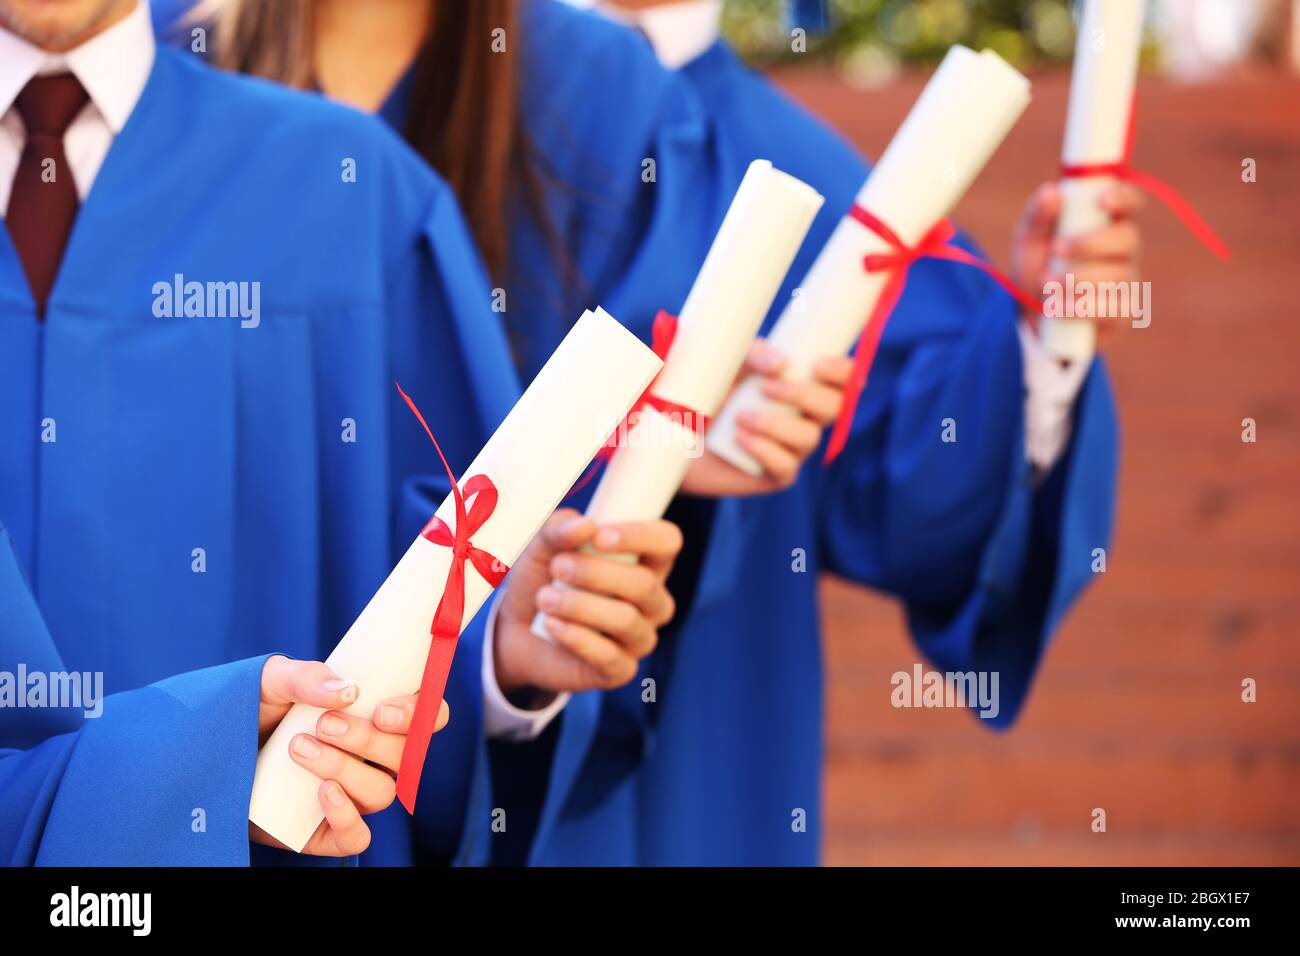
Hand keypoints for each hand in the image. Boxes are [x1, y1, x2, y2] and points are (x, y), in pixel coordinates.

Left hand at [250, 655, 447, 856]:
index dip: (421, 715)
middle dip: (368, 740)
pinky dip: (346, 816)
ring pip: (381, 792)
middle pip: (405, 755)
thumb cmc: (253, 711)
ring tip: (299, 749)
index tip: (383, 710)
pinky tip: (321, 793)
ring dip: (345, 769)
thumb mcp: (272, 681)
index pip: (427, 717)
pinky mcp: (327, 831)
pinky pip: (358, 836)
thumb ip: (306, 677)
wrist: (211, 754)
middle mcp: (374, 758)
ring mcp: (353, 796)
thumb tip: (348, 691)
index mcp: (376, 717)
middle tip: (324, 723)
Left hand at [494, 509, 681, 695]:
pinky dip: (576, 637)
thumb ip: (559, 529)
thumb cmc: (544, 578)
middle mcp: (652, 600)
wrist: (518, 630)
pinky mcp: (621, 669)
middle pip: (645, 584)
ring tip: (544, 598)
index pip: (667, 541)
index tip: (599, 536)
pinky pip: (609, 656)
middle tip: (558, 566)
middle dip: (597, 573)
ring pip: (627, 620)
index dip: (640, 536)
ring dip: (580, 605)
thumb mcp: (542, 546)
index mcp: (645, 562)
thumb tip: (585, 525)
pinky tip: (552, 625)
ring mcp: (639, 637)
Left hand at [681, 340, 853, 496]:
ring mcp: (791, 448)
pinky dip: (764, 449)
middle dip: (804, 395)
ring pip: (809, 438)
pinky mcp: (774, 475)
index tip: (819, 364)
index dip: (843, 372)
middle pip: (834, 407)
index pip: (841, 379)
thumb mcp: (727, 362)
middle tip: (765, 388)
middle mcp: (804, 417)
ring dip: (776, 424)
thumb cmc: (704, 391)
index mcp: (801, 385)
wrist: (670, 432)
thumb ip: (753, 355)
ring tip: (740, 417)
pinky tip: (740, 439)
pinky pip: (786, 466)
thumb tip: (782, 363)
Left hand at [1013, 181, 1142, 345]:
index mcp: (1107, 223)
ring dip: (1076, 278)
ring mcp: (1126, 282)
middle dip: (1090, 243)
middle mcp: (1124, 251)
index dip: (1123, 198)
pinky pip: (1112, 309)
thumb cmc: (1037, 268)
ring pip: (1118, 275)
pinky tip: (1056, 307)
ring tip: (1044, 284)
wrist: (1029, 317)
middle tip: (1056, 249)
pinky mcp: (1121, 314)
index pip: (1130, 202)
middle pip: (1128, 239)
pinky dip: (1079, 307)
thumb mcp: (1029, 241)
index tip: (1102, 201)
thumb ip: (1038, 216)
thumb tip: (1052, 192)